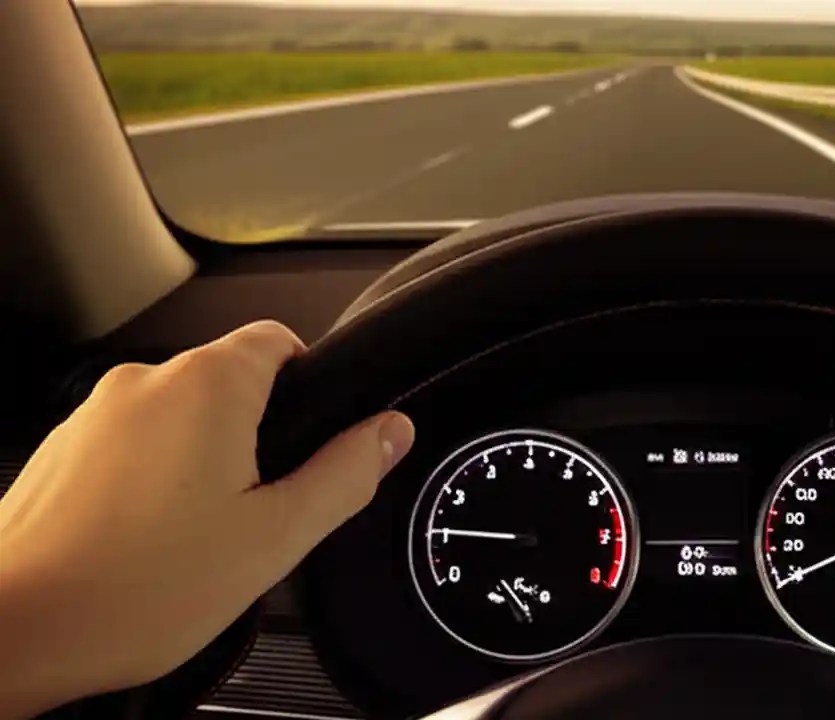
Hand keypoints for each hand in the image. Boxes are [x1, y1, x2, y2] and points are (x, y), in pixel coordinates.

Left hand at [0, 321, 414, 717]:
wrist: (16, 632)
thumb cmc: (135, 588)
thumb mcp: (276, 536)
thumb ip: (345, 474)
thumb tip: (391, 431)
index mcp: (207, 387)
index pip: (280, 340)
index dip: (311, 384)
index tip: (314, 436)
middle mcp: (146, 384)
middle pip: (231, 385)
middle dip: (257, 440)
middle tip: (258, 513)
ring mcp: (94, 416)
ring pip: (179, 421)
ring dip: (201, 466)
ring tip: (197, 541)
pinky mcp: (61, 452)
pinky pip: (132, 449)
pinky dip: (151, 485)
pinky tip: (150, 546)